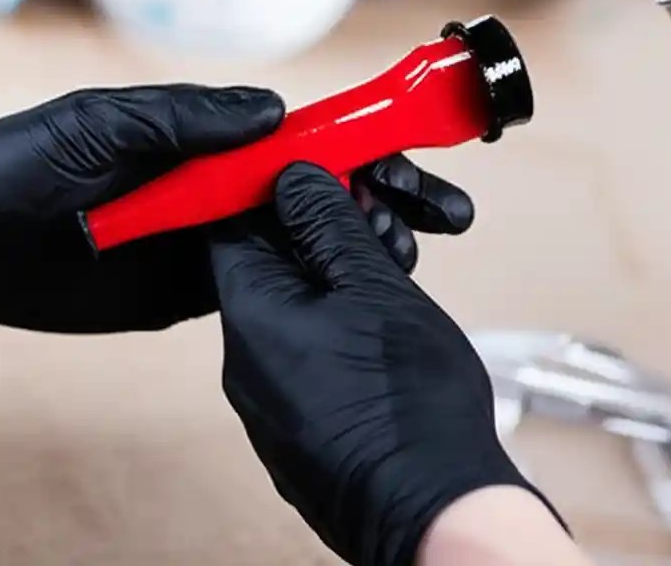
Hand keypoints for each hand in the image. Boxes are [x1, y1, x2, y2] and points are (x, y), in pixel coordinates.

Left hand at [0, 86, 473, 332]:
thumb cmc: (16, 169)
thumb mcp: (98, 127)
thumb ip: (186, 120)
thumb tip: (274, 112)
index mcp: (206, 137)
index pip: (306, 136)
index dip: (367, 141)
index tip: (418, 149)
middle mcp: (222, 185)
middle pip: (326, 188)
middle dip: (389, 195)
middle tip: (443, 214)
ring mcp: (217, 239)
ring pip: (312, 239)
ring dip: (369, 243)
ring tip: (412, 253)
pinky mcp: (201, 289)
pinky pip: (272, 285)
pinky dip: (322, 287)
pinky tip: (367, 292)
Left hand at [212, 163, 559, 565]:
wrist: (433, 507)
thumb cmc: (407, 405)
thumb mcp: (372, 287)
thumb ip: (327, 225)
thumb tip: (293, 178)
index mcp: (251, 312)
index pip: (237, 220)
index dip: (279, 182)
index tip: (326, 164)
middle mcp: (246, 356)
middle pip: (276, 257)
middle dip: (334, 223)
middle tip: (390, 212)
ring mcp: (273, 394)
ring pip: (303, 301)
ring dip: (352, 267)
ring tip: (406, 259)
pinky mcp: (303, 419)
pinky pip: (315, 344)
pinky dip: (350, 315)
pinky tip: (395, 309)